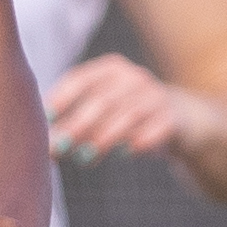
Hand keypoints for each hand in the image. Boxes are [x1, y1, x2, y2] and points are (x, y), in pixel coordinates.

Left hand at [46, 52, 181, 165]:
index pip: (82, 78)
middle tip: (61, 146)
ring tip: (86, 157)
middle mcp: (134, 77)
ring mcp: (157, 95)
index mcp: (111, 69)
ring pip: (128, 115)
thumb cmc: (127, 114)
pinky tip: (127, 154)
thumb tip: (46, 144)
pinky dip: (141, 141)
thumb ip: (77, 118)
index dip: (63, 97)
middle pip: (102, 100)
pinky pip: (157, 129)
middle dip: (79, 124)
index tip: (47, 117)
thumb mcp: (104, 107)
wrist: (180, 118)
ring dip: (105, 137)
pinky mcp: (173, 117)